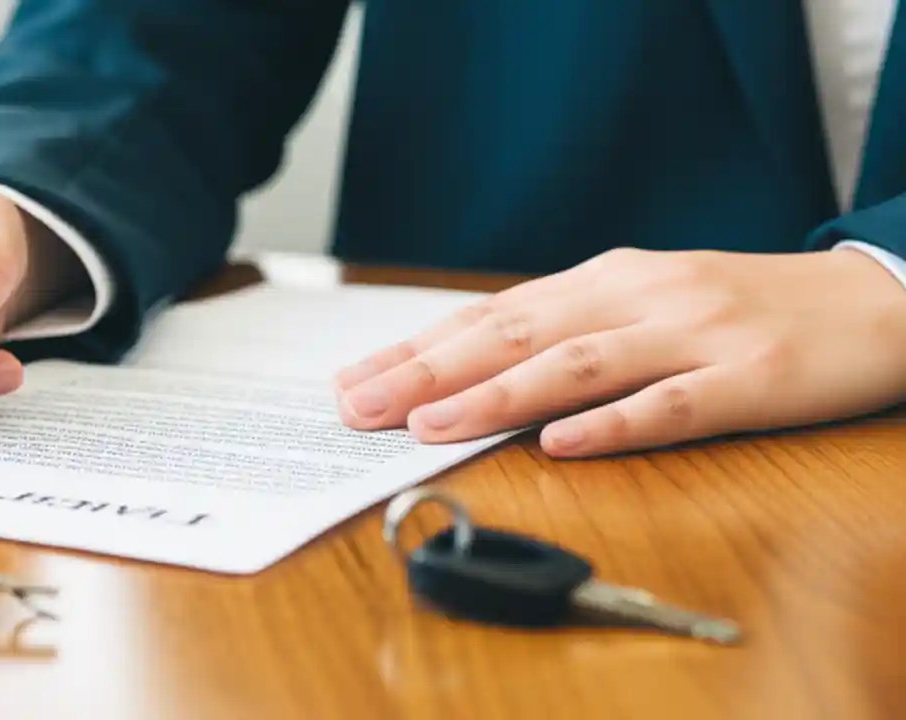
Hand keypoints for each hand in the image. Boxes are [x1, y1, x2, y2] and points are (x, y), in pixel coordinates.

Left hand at [334, 248, 905, 456]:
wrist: (870, 299)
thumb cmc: (739, 307)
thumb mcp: (644, 302)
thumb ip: (568, 329)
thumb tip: (472, 366)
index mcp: (606, 280)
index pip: (492, 316)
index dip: (418, 349)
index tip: (352, 381)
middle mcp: (638, 296)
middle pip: (516, 335)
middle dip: (428, 372)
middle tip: (359, 407)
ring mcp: (694, 334)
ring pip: (579, 365)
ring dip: (497, 396)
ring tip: (430, 423)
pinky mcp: (750, 376)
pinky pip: (674, 403)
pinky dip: (614, 423)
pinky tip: (560, 444)